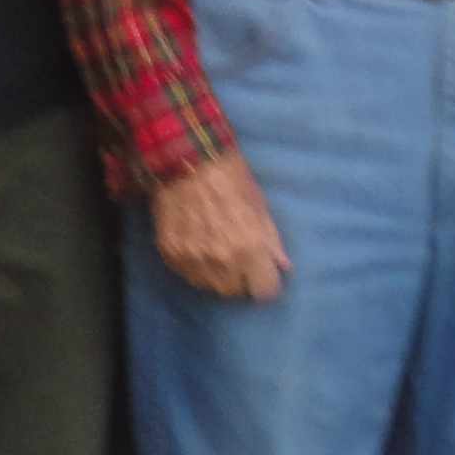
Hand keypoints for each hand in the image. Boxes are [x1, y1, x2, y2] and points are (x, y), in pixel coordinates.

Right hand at [150, 150, 288, 300]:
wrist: (186, 161)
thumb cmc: (231, 179)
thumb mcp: (260, 206)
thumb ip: (272, 241)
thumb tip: (283, 267)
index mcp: (250, 248)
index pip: (265, 290)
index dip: (267, 282)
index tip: (265, 273)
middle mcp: (222, 261)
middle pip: (235, 292)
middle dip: (242, 280)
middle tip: (240, 261)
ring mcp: (193, 260)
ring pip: (210, 287)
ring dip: (218, 277)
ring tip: (218, 254)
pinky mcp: (170, 255)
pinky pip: (188, 274)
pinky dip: (196, 267)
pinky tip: (199, 248)